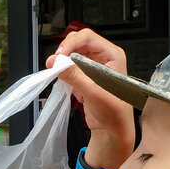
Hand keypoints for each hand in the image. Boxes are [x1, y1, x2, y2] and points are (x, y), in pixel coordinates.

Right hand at [47, 29, 134, 168]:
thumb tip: (56, 62)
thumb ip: (74, 75)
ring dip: (65, 64)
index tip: (59, 55)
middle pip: (78, 43)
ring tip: (64, 77)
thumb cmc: (114, 113)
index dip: (70, 43)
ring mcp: (94, 66)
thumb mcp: (93, 92)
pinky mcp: (86, 76)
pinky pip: (71, 67)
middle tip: (56, 63)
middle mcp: (104, 58)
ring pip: (73, 55)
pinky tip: (72, 88)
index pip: (87, 37)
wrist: (112, 131)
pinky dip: (66, 74)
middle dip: (65, 52)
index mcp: (112, 55)